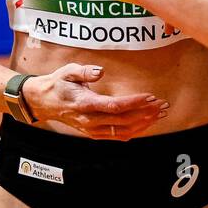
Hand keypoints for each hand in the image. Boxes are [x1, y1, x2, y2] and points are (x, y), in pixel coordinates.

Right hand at [22, 63, 168, 139]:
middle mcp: (90, 121)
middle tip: (163, 105)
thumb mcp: (68, 71)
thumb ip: (84, 71)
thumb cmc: (58, 84)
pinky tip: (147, 123)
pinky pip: (118, 136)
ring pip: (124, 131)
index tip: (150, 97)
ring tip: (160, 113)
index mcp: (84, 104)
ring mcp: (93, 130)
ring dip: (144, 123)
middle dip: (146, 113)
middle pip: (123, 121)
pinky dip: (135, 131)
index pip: (114, 106)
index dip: (134, 103)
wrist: (45, 102)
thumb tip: (100, 72)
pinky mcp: (95, 134)